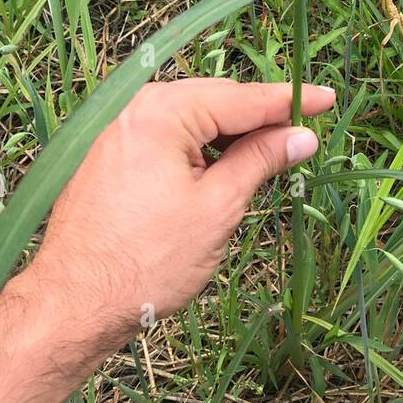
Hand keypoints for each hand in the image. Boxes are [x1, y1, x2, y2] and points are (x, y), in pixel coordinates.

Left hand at [26, 78, 334, 358]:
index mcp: (162, 111)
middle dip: (259, 116)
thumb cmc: (148, 260)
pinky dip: (197, 148)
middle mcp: (134, 108)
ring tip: (269, 154)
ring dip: (228, 135)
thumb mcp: (218, 207)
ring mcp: (114, 131)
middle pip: (214, 102)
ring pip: (189, 120)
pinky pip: (164, 137)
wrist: (73, 304)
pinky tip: (220, 168)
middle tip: (304, 129)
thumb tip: (300, 136)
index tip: (328, 98)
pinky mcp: (104, 156)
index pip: (241, 98)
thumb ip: (260, 161)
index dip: (289, 100)